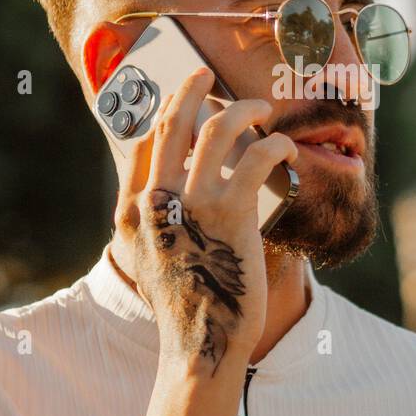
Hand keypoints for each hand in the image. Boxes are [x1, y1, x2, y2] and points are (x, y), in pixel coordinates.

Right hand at [112, 67, 297, 374]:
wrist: (201, 344)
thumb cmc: (186, 304)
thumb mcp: (152, 259)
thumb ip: (156, 220)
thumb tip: (175, 184)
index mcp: (131, 211)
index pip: (143, 141)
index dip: (162, 108)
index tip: (179, 93)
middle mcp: (155, 201)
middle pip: (173, 123)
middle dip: (190, 87)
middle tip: (204, 72)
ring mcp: (192, 205)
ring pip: (218, 129)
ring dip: (243, 109)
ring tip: (260, 108)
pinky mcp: (231, 214)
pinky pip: (256, 158)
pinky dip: (275, 145)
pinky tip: (285, 148)